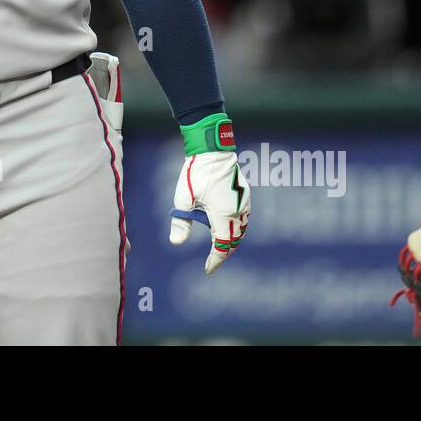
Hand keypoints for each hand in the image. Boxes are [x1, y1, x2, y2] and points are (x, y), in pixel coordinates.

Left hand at [170, 151, 249, 274]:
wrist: (212, 150)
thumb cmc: (196, 173)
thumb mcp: (183, 199)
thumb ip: (181, 222)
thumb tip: (176, 242)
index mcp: (224, 215)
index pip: (222, 246)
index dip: (215, 260)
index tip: (208, 270)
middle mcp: (238, 211)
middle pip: (235, 240)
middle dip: (224, 251)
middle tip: (212, 260)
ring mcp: (244, 202)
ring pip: (241, 229)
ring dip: (231, 238)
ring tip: (218, 244)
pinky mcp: (245, 194)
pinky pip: (243, 216)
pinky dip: (235, 225)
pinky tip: (223, 223)